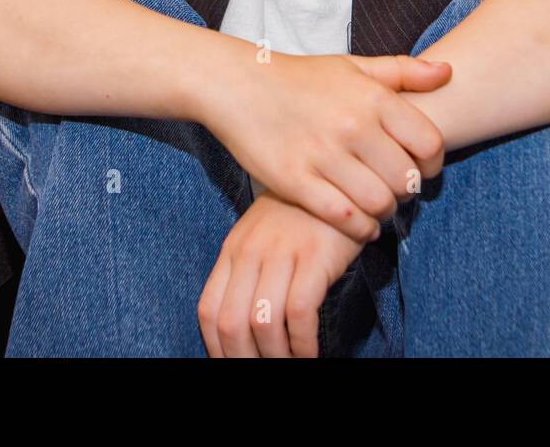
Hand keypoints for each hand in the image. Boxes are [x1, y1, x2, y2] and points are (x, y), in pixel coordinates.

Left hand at [198, 189, 366, 356]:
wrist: (340, 178)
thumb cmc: (302, 215)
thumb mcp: (262, 237)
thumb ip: (247, 272)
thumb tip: (240, 328)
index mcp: (233, 250)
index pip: (209, 310)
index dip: (217, 348)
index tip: (233, 363)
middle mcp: (252, 252)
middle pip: (232, 323)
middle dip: (245, 359)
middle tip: (264, 371)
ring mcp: (283, 252)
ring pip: (264, 322)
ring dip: (277, 356)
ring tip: (291, 364)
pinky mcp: (315, 256)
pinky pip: (300, 312)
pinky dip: (303, 342)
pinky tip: (311, 352)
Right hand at [203, 51, 449, 242]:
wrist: (239, 86)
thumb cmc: (301, 78)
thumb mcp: (354, 66)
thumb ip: (404, 70)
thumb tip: (448, 71)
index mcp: (373, 98)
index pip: (429, 143)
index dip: (433, 163)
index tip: (422, 169)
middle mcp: (353, 126)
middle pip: (406, 178)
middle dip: (407, 191)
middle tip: (398, 192)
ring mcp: (323, 155)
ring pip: (378, 202)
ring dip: (385, 212)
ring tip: (380, 207)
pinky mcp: (296, 181)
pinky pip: (343, 217)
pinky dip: (360, 228)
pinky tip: (362, 225)